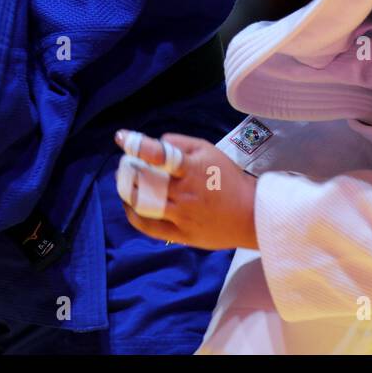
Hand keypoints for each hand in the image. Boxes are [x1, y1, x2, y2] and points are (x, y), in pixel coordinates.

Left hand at [114, 130, 258, 251]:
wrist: (250, 213)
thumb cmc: (227, 178)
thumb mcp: (208, 150)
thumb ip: (180, 143)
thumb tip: (156, 143)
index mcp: (192, 169)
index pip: (160, 155)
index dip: (138, 145)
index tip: (122, 138)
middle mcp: (184, 193)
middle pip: (144, 182)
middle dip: (127, 171)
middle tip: (124, 165)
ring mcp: (182, 215)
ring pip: (143, 205)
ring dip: (127, 192)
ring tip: (123, 184)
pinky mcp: (181, 234)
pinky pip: (149, 227)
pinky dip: (134, 215)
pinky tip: (129, 206)